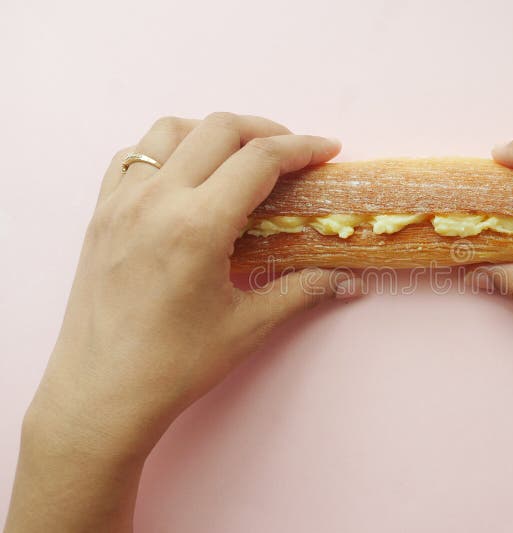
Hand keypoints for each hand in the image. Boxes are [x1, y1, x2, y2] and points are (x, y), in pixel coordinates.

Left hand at [6, 113, 358, 531]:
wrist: (101, 393)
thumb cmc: (175, 366)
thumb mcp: (248, 325)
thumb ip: (304, 290)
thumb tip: (352, 282)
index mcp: (196, 226)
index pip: (259, 160)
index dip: (302, 148)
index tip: (327, 150)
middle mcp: (155, 200)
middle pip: (219, 129)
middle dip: (266, 131)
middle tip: (293, 154)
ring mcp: (121, 201)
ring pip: (171, 129)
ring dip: (214, 132)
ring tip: (241, 157)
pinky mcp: (101, 212)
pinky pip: (135, 155)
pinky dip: (169, 148)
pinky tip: (188, 174)